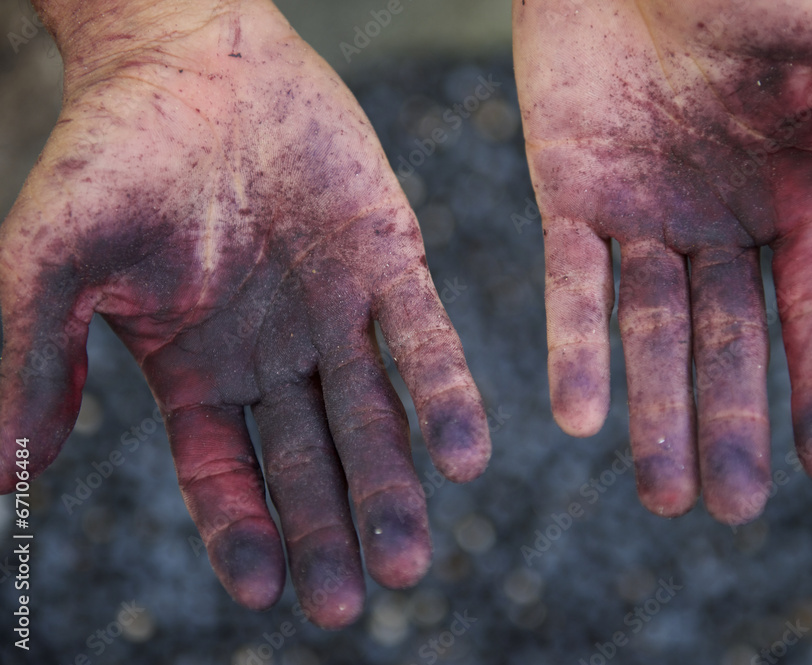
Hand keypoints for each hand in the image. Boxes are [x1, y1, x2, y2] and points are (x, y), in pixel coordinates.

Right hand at [0, 0, 489, 626]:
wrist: (191, 57)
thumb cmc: (113, 154)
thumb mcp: (53, 260)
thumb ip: (30, 358)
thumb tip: (3, 476)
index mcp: (199, 372)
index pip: (225, 474)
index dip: (244, 530)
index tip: (269, 588)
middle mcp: (277, 357)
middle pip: (309, 462)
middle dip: (331, 528)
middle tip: (354, 597)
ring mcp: (337, 312)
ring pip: (373, 416)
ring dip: (394, 484)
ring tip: (411, 554)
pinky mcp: (389, 261)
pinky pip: (424, 338)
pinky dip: (445, 395)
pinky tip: (466, 455)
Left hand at [512, 0, 811, 523]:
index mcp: (796, 194)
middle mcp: (719, 222)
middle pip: (731, 342)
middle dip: (728, 421)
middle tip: (724, 508)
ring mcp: (643, 216)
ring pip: (651, 332)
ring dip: (654, 412)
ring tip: (660, 494)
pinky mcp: (570, 198)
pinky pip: (570, 286)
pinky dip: (574, 348)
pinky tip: (575, 416)